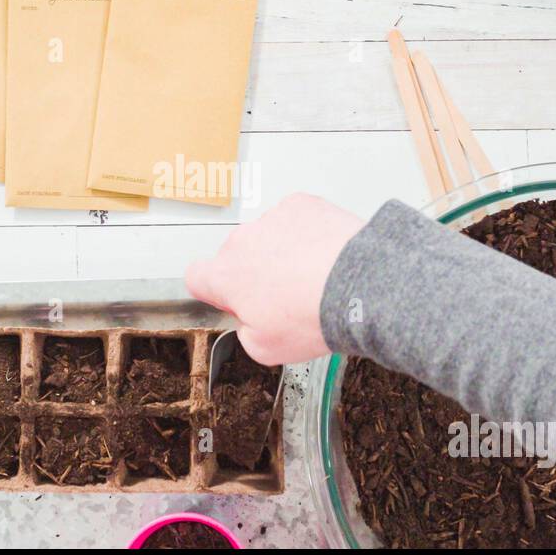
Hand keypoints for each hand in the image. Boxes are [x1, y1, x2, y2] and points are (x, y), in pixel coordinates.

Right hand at [185, 193, 365, 364]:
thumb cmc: (314, 315)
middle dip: (254, 272)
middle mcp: (242, 241)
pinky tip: (325, 255)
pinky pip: (296, 219)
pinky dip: (307, 233)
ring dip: (282, 251)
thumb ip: (246, 333)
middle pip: (236, 256)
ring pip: (268, 236)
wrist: (358, 286)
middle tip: (285, 295)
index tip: (233, 299)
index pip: (197, 277)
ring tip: (313, 276)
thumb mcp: (267, 349)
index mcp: (226, 276)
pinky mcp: (301, 205)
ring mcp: (272, 219)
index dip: (214, 290)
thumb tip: (251, 323)